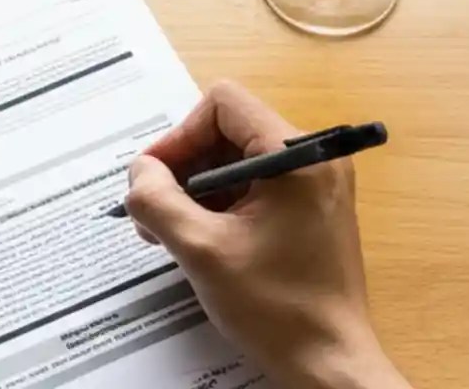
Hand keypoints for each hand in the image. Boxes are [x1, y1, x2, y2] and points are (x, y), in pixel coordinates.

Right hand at [125, 81, 409, 388]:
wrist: (329, 363)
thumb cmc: (277, 308)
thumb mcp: (201, 250)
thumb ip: (159, 201)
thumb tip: (139, 173)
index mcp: (296, 155)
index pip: (223, 104)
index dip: (180, 136)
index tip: (156, 179)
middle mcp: (312, 158)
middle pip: (227, 131)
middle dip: (183, 167)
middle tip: (154, 211)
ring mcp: (314, 184)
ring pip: (236, 160)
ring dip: (196, 190)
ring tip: (169, 232)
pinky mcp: (309, 209)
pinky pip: (253, 186)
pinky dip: (218, 205)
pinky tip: (196, 240)